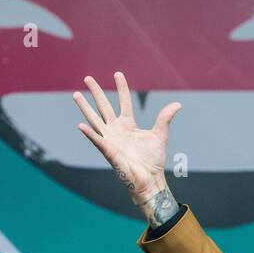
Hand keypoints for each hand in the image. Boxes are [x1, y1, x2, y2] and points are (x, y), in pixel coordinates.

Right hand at [73, 71, 180, 206]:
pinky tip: (81, 126)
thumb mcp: (160, 135)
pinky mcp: (108, 151)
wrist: (150, 179)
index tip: (118, 74)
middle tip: (88, 78)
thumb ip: (164, 119)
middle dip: (97, 92)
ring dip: (85, 108)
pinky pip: (98, 141)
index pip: (124, 101)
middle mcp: (117, 129)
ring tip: (76, 94)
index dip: (121, 88)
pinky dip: (90, 134)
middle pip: (104, 107)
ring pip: (95, 120)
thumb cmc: (153, 160)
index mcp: (128, 124)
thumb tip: (177, 104)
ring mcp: (110, 139)